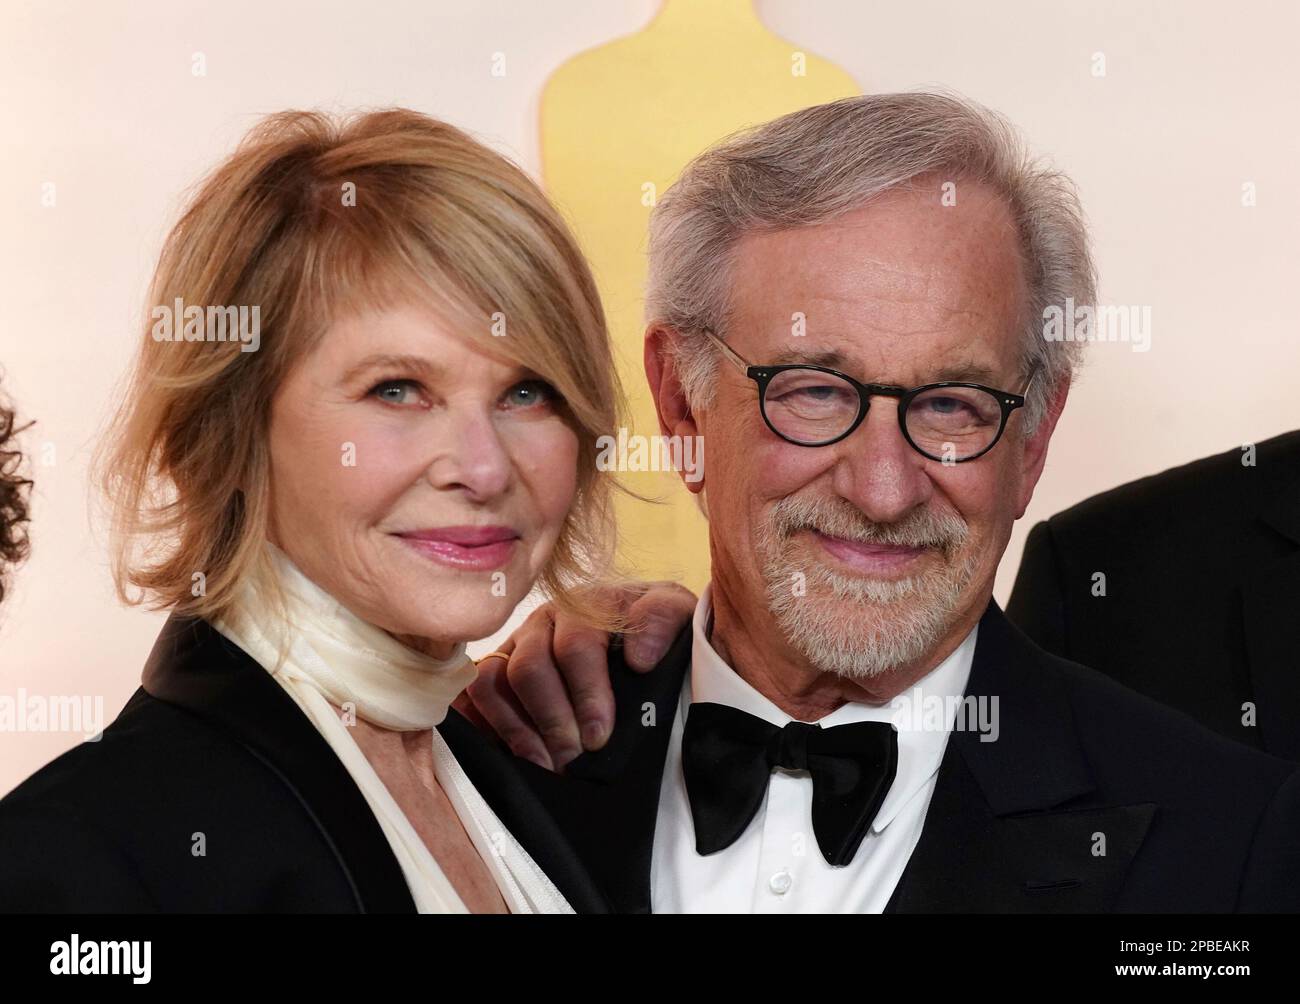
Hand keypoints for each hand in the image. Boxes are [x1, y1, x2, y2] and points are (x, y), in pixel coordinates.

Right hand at [456, 581, 696, 771]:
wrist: (649, 645)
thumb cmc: (659, 634)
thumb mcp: (678, 616)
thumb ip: (664, 619)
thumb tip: (637, 657)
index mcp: (588, 604)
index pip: (575, 644)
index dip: (586, 692)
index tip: (599, 734)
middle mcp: (546, 622)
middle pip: (530, 667)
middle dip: (553, 718)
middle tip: (574, 758)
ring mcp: (517, 646)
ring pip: (493, 679)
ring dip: (517, 726)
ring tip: (546, 764)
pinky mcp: (498, 674)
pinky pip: (473, 695)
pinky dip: (485, 723)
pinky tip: (511, 752)